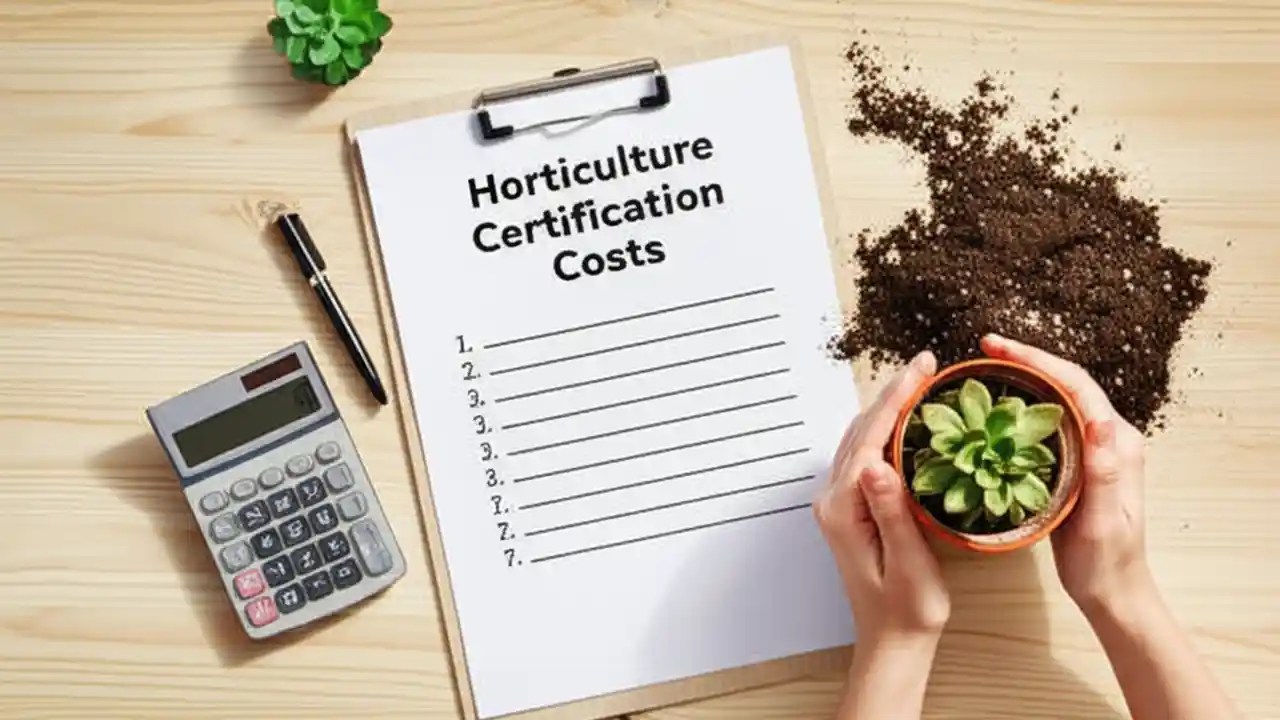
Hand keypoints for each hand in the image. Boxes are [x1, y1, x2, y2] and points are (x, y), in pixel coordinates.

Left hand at [815, 350, 949, 646]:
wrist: (891, 640)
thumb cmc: (906, 610)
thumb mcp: (908, 563)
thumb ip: (891, 512)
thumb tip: (876, 464)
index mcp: (844, 508)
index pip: (871, 437)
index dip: (897, 398)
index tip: (922, 368)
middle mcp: (833, 500)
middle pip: (861, 430)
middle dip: (893, 393)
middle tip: (926, 364)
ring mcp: (838, 503)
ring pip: (860, 439)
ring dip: (887, 408)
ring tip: (920, 383)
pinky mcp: (849, 508)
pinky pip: (864, 455)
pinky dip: (884, 430)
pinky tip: (907, 421)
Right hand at [980, 334, 1154, 613]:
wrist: (1112, 592)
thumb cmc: (1106, 563)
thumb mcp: (1103, 522)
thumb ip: (1105, 472)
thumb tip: (1102, 421)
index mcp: (1117, 444)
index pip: (1077, 386)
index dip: (1038, 361)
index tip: (999, 348)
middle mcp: (1109, 438)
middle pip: (1066, 383)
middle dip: (1026, 360)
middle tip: (984, 349)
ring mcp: (1093, 449)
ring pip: (1056, 399)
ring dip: (1023, 378)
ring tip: (985, 369)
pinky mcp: (1078, 462)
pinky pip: (1049, 422)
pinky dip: (1022, 406)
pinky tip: (996, 408)